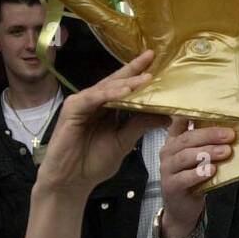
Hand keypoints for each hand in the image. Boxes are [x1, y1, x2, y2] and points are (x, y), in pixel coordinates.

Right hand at [35, 52, 165, 196]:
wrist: (72, 181)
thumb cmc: (94, 162)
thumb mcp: (124, 142)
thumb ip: (141, 126)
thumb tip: (167, 116)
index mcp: (108, 108)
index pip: (126, 87)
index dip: (140, 74)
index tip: (159, 62)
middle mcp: (95, 102)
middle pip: (116, 81)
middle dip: (134, 69)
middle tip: (152, 56)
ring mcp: (82, 103)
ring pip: (106, 88)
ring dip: (127, 82)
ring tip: (146, 78)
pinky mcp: (72, 109)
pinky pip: (93, 98)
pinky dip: (109, 94)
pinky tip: (125, 91)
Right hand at [159, 115, 235, 237]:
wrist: (183, 209)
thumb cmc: (193, 180)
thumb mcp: (199, 159)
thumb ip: (207, 144)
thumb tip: (230, 128)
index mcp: (174, 141)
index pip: (178, 122)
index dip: (190, 113)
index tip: (207, 106)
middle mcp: (168, 152)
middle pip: (187, 139)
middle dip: (210, 135)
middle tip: (229, 135)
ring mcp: (167, 169)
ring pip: (185, 156)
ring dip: (207, 153)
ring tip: (225, 152)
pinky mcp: (171, 186)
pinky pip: (184, 178)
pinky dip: (198, 173)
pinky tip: (211, 170)